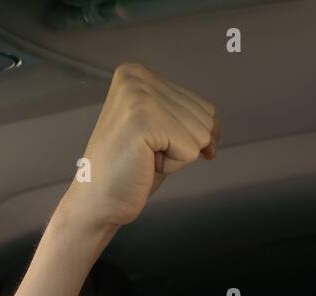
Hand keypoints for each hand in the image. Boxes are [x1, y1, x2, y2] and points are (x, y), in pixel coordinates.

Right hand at [63, 63, 219, 230]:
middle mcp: (136, 77)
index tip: (151, 145)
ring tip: (144, 158)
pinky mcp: (143, 120)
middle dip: (184, 146)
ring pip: (201, 135)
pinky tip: (145, 164)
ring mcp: (139, 96)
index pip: (203, 107)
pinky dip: (173, 166)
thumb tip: (216, 126)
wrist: (99, 201)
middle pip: (206, 119)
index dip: (187, 138)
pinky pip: (191, 150)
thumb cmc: (132, 170)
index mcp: (138, 73)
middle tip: (145, 155)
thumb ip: (184, 116)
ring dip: (178, 156)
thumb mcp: (162, 132)